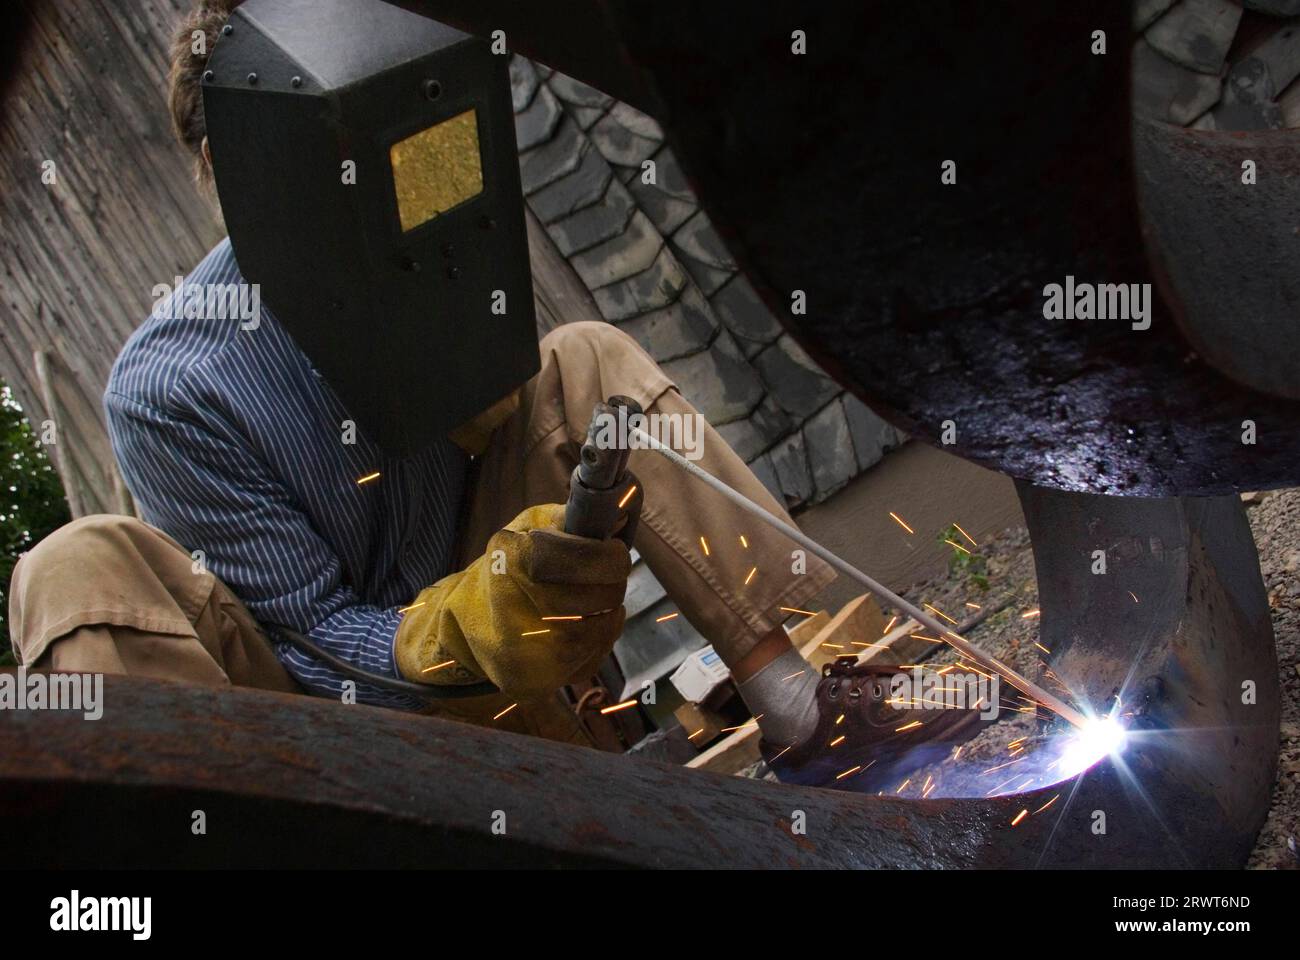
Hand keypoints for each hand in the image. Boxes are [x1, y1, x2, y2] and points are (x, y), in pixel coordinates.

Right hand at [394, 504, 630, 698]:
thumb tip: (622, 518)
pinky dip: (596, 643)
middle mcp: (513, 608)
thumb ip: (571, 519)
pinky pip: (587, 661)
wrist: (461, 623)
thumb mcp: (527, 527)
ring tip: (594, 603)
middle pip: (600, 598)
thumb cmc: (503, 567)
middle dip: (612, 586)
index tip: (615, 553)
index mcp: (511, 560)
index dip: (612, 557)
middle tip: (605, 579)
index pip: (588, 559)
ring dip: (608, 615)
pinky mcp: (529, 682)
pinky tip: (582, 628)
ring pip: (599, 632)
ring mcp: (521, 652)